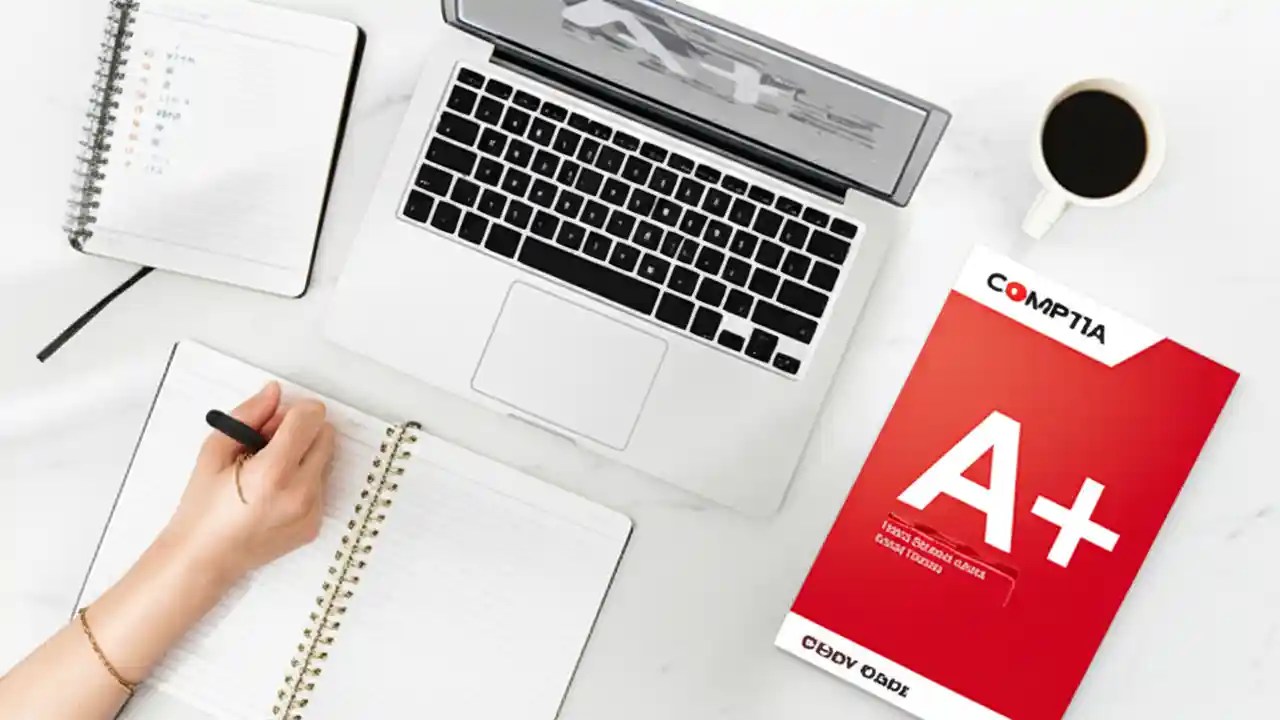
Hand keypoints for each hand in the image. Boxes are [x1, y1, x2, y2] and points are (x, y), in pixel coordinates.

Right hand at [162, 381, 335, 587]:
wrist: (204, 558)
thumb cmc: (203, 505)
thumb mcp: (214, 451)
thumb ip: (248, 415)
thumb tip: (275, 391)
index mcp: (273, 472)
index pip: (311, 418)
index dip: (292, 412)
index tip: (271, 425)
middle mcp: (300, 493)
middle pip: (326, 435)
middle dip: (301, 431)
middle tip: (268, 446)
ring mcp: (312, 511)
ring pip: (325, 460)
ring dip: (303, 456)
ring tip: (267, 474)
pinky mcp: (315, 525)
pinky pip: (321, 486)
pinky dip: (303, 481)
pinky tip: (272, 495)